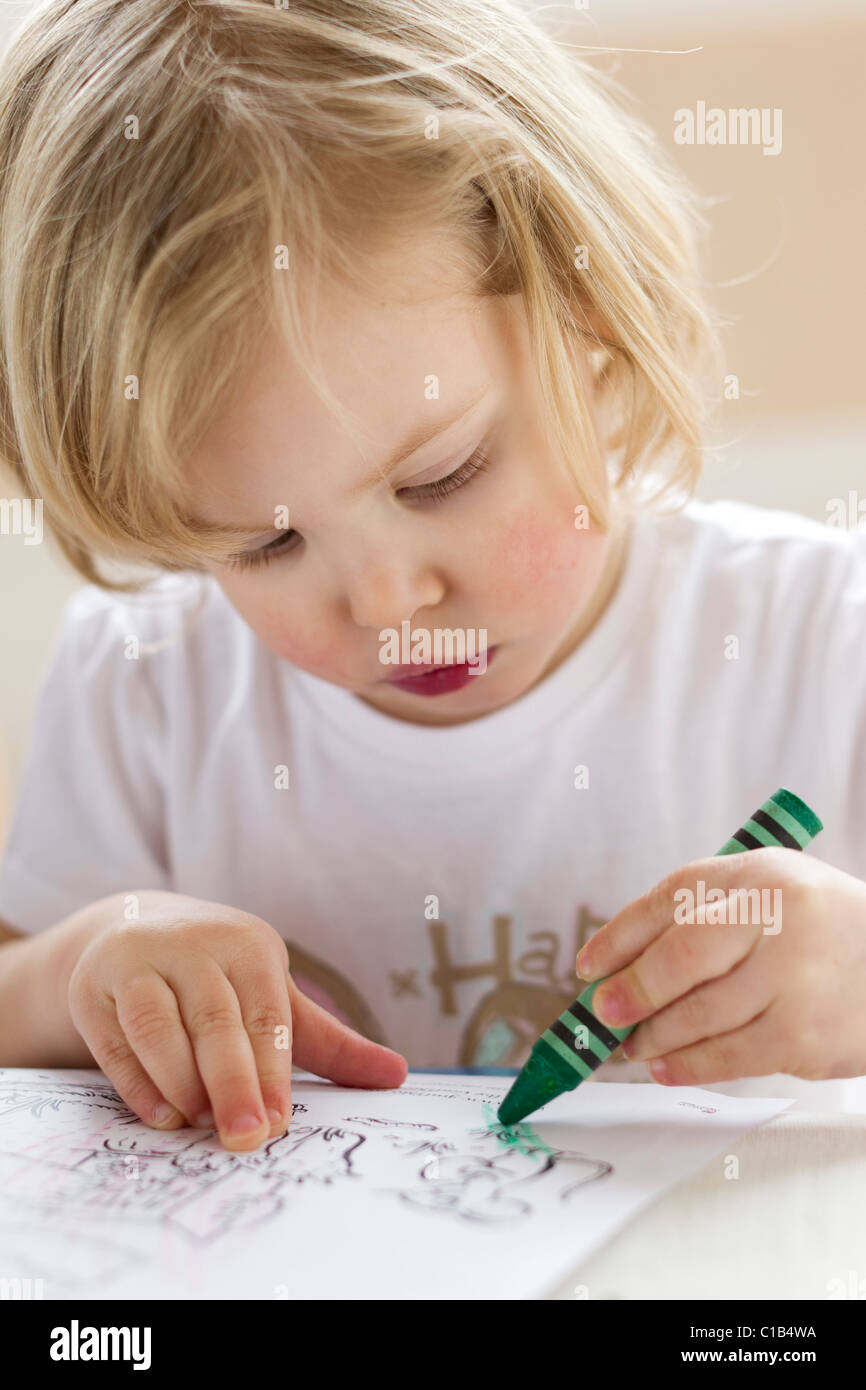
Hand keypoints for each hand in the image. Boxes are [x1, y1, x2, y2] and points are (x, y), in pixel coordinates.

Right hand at [67, 893, 406, 1149]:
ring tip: (202, 1126)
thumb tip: (398, 1077)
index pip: (265, 1012)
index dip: (272, 1072)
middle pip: (215, 1021)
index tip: (279, 1126)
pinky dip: (138, 1085)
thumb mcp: (274, 997)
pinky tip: (164, 1117)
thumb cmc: (221, 978)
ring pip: (158, 1027)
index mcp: (248, 944)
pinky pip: (115, 1042)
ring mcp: (136, 960)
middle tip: (245, 1139)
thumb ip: (330, 1043)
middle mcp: (193, 943)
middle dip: (233, 1084)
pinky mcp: (92, 987)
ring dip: (182, 1084)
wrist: (132, 932)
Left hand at [574, 847, 865, 1085]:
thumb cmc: (819, 929)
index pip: (670, 900)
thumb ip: (704, 915)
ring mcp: (793, 980)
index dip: (618, 937)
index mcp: (759, 876)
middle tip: (603, 1014)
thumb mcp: (769, 893)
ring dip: (652, 1036)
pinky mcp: (804, 1036)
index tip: (587, 967)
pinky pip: (728, 1057)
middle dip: (630, 991)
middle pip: (679, 959)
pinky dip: (686, 1066)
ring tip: (632, 1045)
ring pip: (697, 1015)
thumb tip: (620, 965)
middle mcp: (778, 919)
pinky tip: (664, 1068)